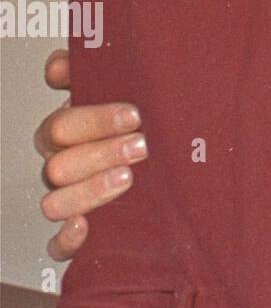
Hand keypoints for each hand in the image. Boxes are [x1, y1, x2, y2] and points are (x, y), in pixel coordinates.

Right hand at [36, 48, 145, 260]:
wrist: (180, 158)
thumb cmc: (148, 119)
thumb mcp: (133, 86)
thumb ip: (98, 67)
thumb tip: (62, 63)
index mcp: (69, 130)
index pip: (59, 127)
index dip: (92, 120)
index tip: (134, 114)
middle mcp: (64, 165)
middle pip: (59, 164)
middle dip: (102, 153)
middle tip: (142, 144)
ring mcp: (70, 198)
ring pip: (54, 202)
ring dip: (90, 190)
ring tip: (129, 177)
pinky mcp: (80, 232)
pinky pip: (57, 244)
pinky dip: (66, 240)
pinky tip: (86, 227)